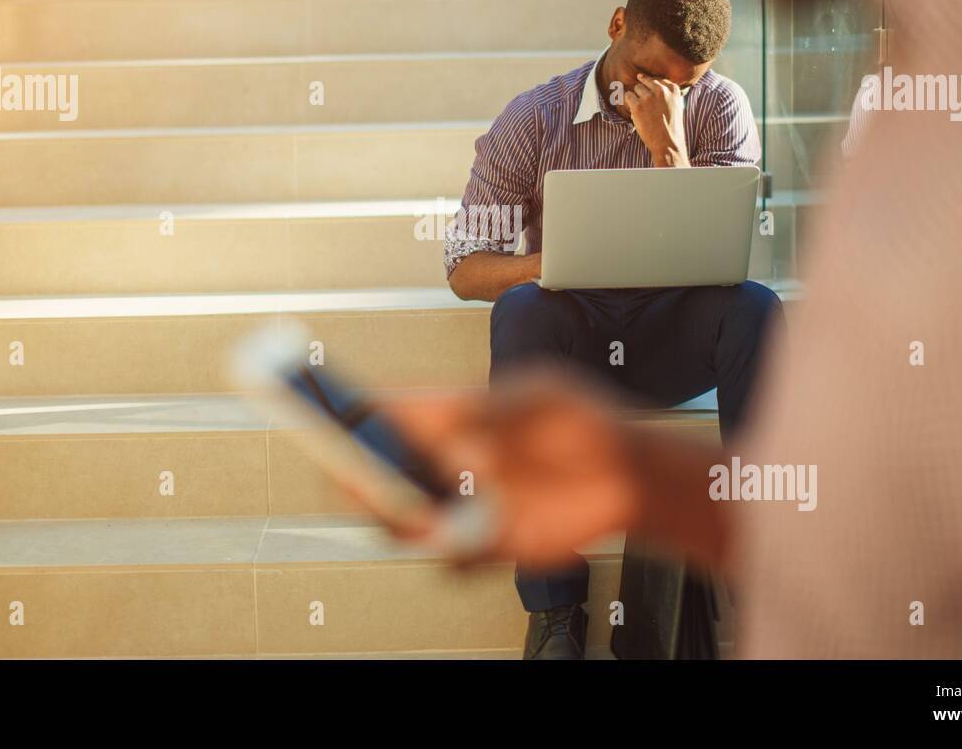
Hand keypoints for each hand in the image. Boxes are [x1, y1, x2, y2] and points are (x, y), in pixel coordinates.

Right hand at [371, 368, 643, 568]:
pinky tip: (465, 545)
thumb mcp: (543, 399)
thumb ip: (497, 413)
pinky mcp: (486, 544)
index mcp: (452, 414)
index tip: (335, 418)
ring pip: (403, 521)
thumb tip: (455, 440)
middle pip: (378, 470)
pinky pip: (450, 562)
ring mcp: (462, 504)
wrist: (626, 475)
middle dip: (357, 475)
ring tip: (421, 516)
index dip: (353, 413)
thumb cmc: (584, 424)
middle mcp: (447, 460)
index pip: (388, 411)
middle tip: (359, 477)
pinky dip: (452, 560)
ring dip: (398, 521)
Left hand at [625, 73, 688, 166]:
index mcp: (673, 90)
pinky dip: (629, 103)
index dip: (651, 86)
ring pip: (636, 88)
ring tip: (642, 111)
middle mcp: (661, 91)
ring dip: (636, 97)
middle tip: (646, 106)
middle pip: (645, 82)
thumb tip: (653, 84)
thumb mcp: (677, 106)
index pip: (658, 80)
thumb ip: (668, 95)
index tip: (648, 92)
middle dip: (643, 92)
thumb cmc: (671, 127)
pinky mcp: (638, 105)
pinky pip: (627, 96)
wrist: (667, 142)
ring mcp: (649, 97)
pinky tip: (634, 112)